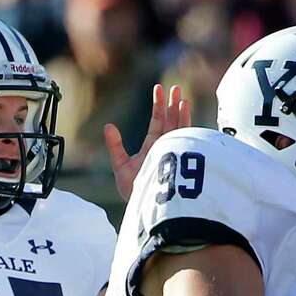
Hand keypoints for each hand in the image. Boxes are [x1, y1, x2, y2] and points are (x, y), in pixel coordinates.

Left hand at [104, 84, 190, 201]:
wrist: (145, 207)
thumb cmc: (134, 190)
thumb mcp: (120, 166)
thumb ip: (115, 146)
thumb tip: (108, 126)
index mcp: (152, 146)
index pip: (157, 122)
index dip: (158, 106)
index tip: (159, 89)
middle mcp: (164, 148)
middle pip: (170, 122)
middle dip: (172, 105)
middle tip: (175, 88)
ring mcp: (173, 154)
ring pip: (179, 130)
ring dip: (180, 114)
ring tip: (182, 99)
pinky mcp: (180, 162)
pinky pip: (185, 143)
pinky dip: (187, 130)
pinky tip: (187, 118)